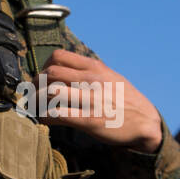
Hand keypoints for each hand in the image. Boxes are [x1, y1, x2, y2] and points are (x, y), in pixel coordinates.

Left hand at [36, 49, 162, 151]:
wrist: (146, 121)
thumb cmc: (125, 100)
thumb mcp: (110, 77)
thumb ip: (89, 71)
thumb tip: (65, 70)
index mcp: (95, 67)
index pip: (58, 56)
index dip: (43, 67)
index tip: (42, 79)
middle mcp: (91, 80)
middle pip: (49, 73)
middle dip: (35, 85)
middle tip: (33, 95)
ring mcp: (90, 100)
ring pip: (50, 92)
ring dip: (37, 101)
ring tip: (35, 108)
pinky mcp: (90, 121)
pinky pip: (58, 115)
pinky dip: (45, 117)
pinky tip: (44, 120)